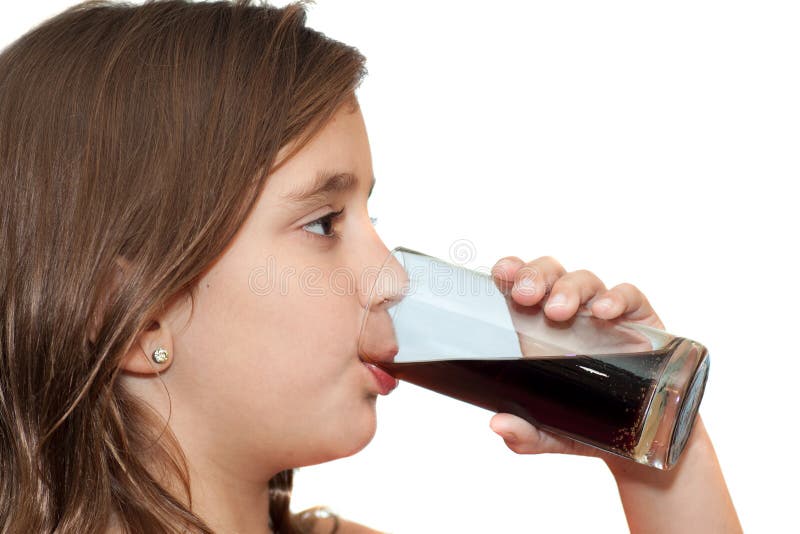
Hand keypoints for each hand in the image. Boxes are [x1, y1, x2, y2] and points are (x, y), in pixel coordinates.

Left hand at [487, 255, 664, 460]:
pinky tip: (604, 312)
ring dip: (569, 288)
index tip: (501, 274)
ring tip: (559, 311)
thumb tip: (498, 424)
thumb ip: (524, 433)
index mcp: (537, 325)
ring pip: (584, 280)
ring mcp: (603, 313)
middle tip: (526, 296)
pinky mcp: (638, 320)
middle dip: (535, 276)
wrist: (641, 439)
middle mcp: (569, 311)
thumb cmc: (586, 422)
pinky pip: (628, 296)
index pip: (519, 284)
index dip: (511, 271)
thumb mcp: (551, 432)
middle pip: (550, 273)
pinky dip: (616, 298)